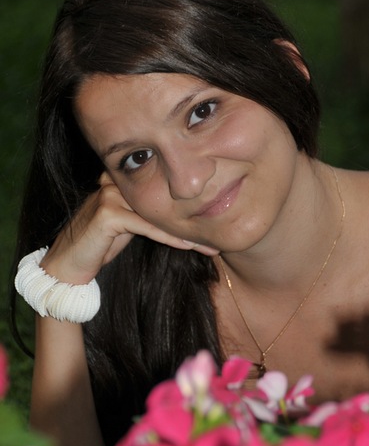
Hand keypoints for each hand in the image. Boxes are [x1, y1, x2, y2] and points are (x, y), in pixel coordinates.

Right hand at [41, 172, 218, 283]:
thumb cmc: (101, 245)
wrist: (68, 266)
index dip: (192, 203)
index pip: (165, 185)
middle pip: (166, 196)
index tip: (219, 217)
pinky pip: (147, 225)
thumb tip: (189, 215)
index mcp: (123, 179)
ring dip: (187, 229)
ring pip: (159, 211)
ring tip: (212, 244)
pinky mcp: (108, 214)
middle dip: (196, 215)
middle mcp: (116, 181)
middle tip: (223, 229)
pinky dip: (169, 237)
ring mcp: (110, 194)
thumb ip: (152, 214)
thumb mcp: (132, 225)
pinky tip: (189, 246)